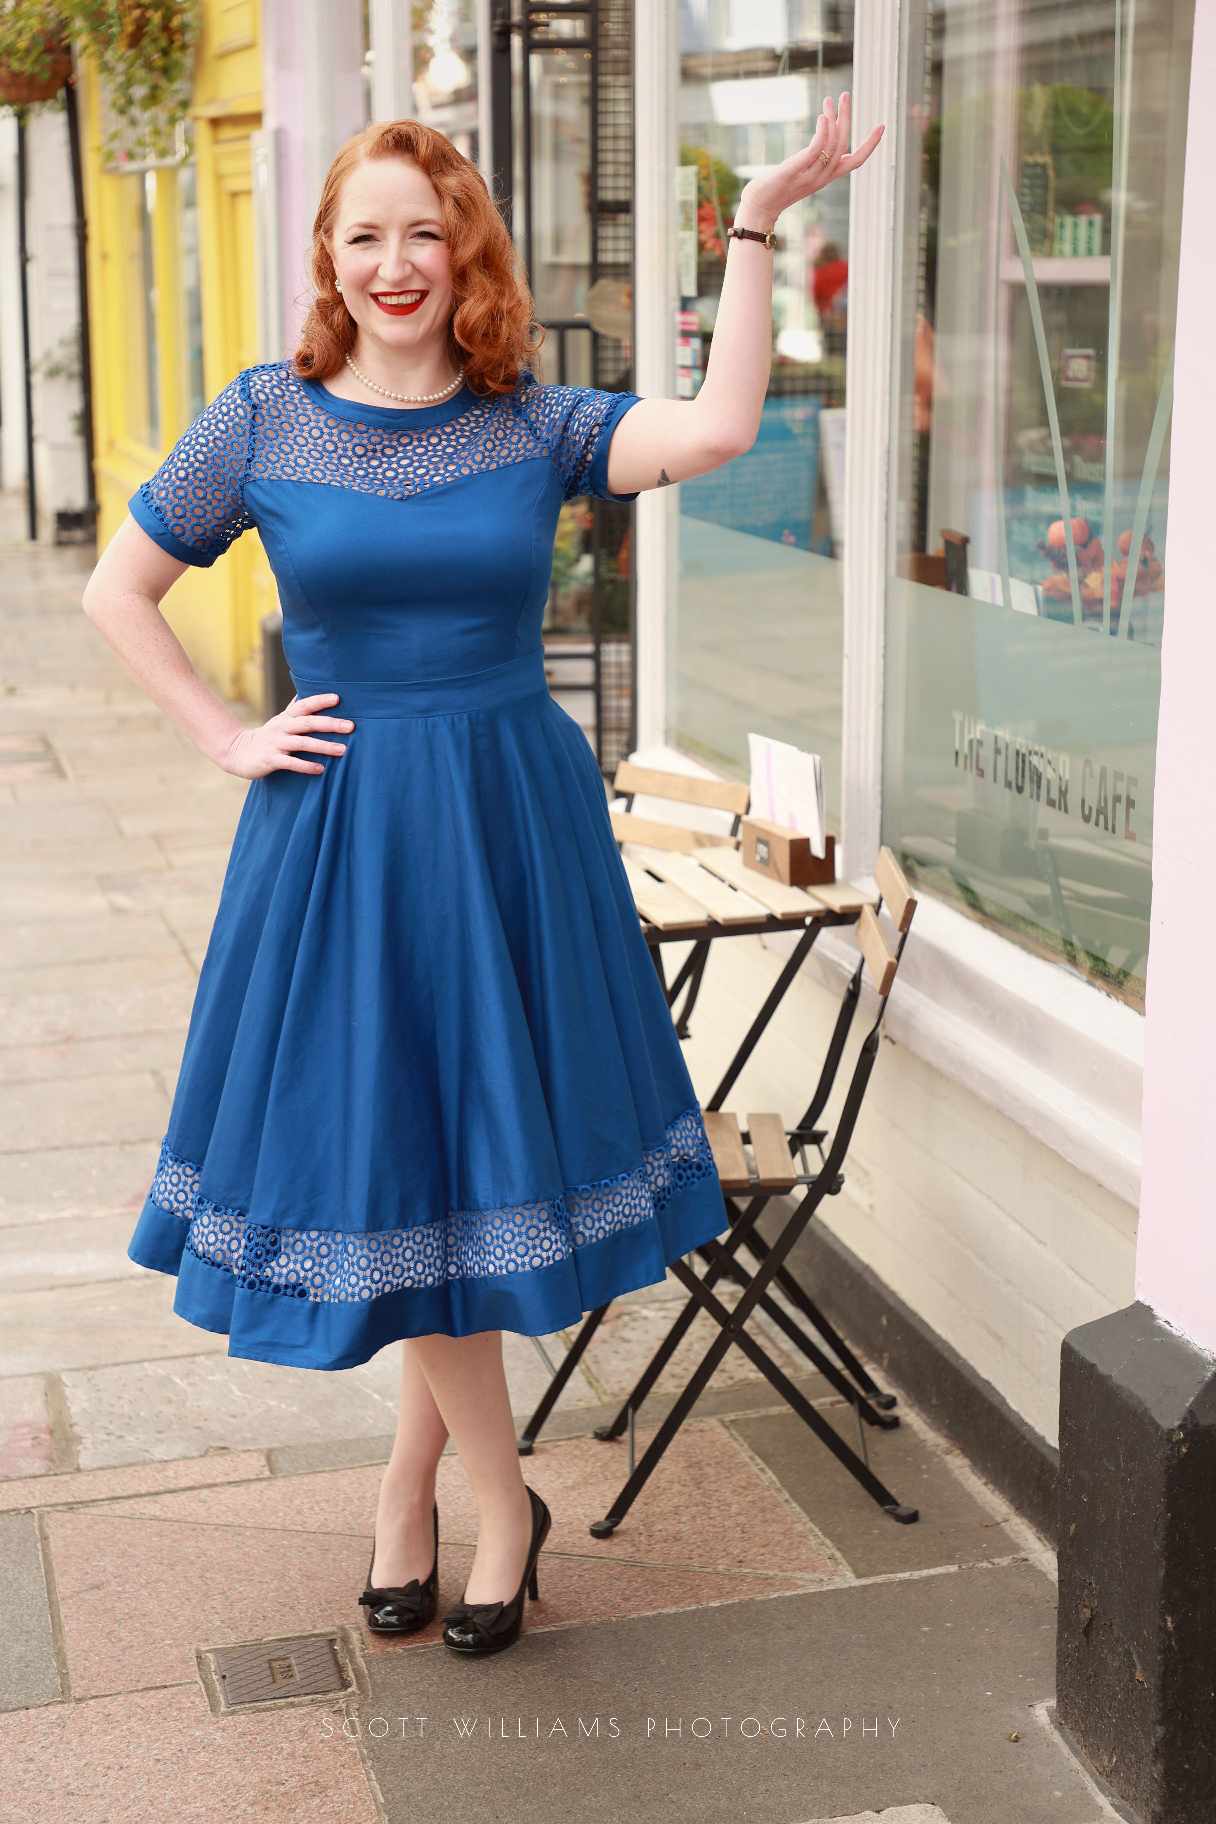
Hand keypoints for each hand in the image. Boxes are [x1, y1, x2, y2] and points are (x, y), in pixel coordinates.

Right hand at [219, 691, 355, 778]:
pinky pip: (290, 763)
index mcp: (286, 718)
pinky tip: (320, 769)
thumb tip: (308, 691)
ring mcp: (276, 744)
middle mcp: (282, 728)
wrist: (236, 752)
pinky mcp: (271, 760)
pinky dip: (306, 766)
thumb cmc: (267, 736)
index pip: (304, 705)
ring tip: (343, 750)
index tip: (338, 698)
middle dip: (330, 723)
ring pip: (302, 743)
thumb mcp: (281, 719)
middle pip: (308, 723)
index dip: (320, 700)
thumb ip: (296, 708)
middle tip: (351, 726)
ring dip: (323, 746)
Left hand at [735, 93, 884, 231]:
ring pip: (832, 146)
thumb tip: (820, 140)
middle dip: (846, 119)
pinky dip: (822, 133)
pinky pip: (815, 151)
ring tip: (830, 100)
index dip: (870, 145)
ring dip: (834, 119)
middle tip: (845, 95)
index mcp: (826, 177)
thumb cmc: (775, 189)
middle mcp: (822, 178)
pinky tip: (823, 117)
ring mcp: (809, 176)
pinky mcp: (795, 172)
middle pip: (843, 146)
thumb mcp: (799, 172)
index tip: (882, 126)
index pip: (856, 161)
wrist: (758, 207)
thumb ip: (812, 160)